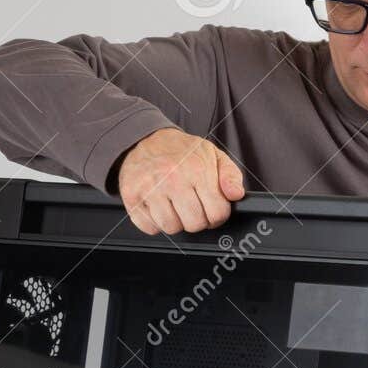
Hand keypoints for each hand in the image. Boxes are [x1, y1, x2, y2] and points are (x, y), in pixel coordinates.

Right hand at [116, 127, 245, 234]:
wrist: (145, 139)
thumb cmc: (181, 151)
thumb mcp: (213, 155)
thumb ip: (230, 175)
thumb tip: (236, 194)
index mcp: (196, 169)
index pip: (216, 214)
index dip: (217, 215)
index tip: (211, 208)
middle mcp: (172, 179)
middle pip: (194, 224)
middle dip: (197, 219)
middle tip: (192, 206)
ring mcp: (150, 188)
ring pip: (171, 228)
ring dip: (176, 221)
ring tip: (175, 205)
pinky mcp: (132, 197)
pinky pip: (149, 227)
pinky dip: (155, 222)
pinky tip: (159, 206)